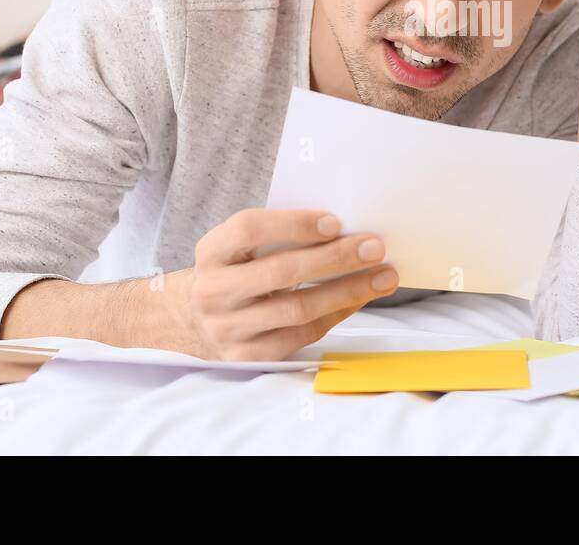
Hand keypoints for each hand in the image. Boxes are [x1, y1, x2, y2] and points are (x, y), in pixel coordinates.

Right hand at [175, 209, 398, 360]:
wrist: (195, 320)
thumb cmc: (236, 271)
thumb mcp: (241, 248)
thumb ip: (279, 236)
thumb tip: (344, 228)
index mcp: (211, 252)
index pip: (248, 229)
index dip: (294, 224)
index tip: (336, 222)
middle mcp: (214, 291)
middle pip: (281, 272)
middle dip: (335, 258)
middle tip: (375, 247)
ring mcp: (229, 329)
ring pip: (297, 309)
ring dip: (347, 290)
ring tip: (383, 276)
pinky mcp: (248, 357)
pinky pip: (302, 335)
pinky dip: (337, 314)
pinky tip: (360, 298)